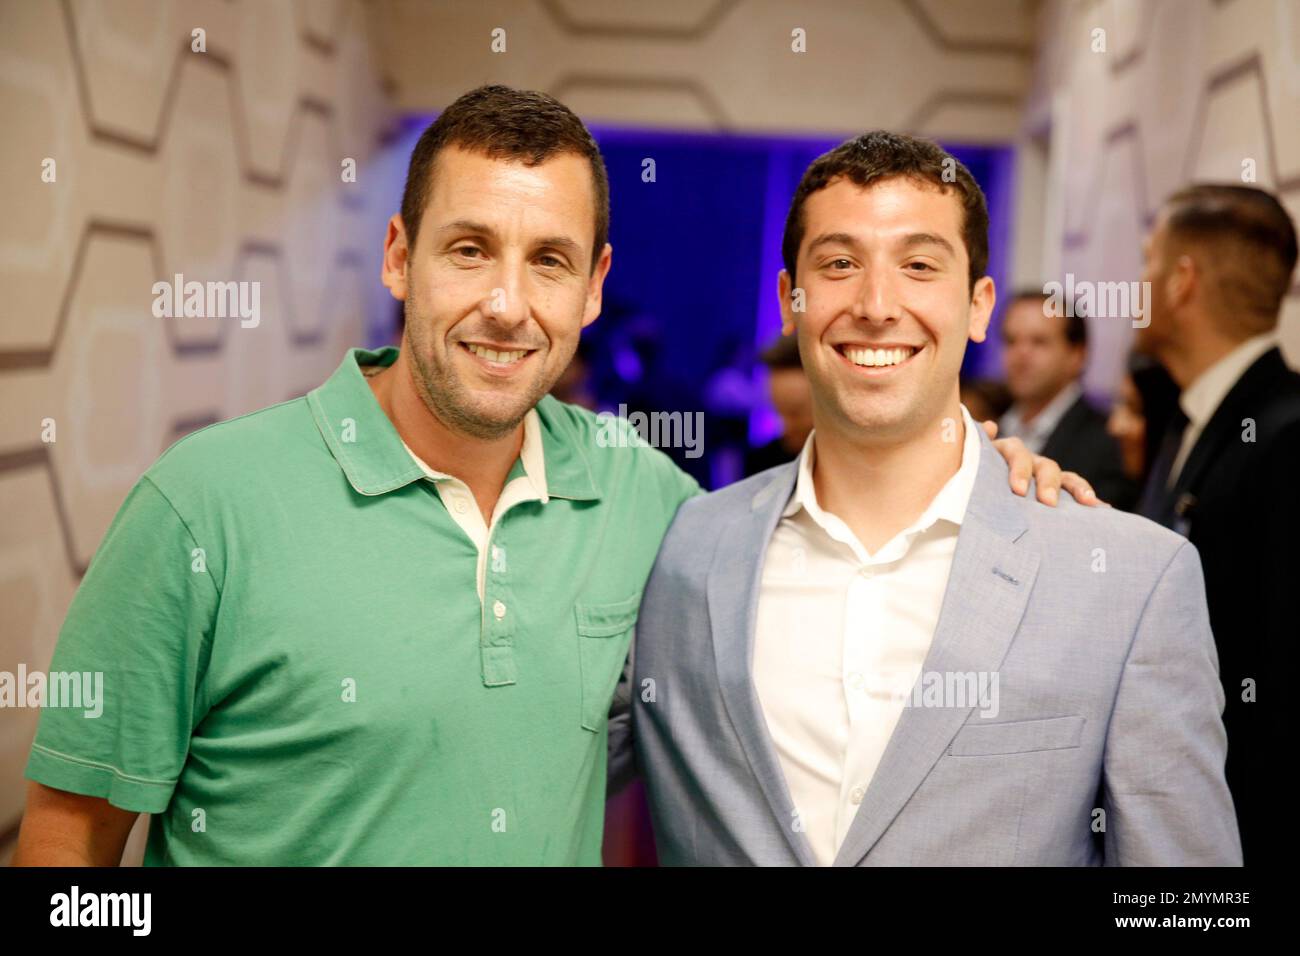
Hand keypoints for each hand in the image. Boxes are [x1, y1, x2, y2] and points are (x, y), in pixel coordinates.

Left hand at [980, 419, 1103, 506]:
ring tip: (1088, 502)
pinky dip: (1088, 498)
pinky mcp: (1055, 492)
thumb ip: (974, 448)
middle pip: (1044, 465)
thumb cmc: (968, 479)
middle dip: (1047, 483)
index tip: (1017, 490)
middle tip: (1047, 502)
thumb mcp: (967, 463)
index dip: (1018, 468)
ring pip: (1064, 477)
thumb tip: (988, 425)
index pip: (1015, 452)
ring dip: (1077, 488)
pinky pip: (1075, 493)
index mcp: (1005, 453)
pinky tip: (1102, 508)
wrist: (974, 499)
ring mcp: (1043, 476)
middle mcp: (1028, 461)